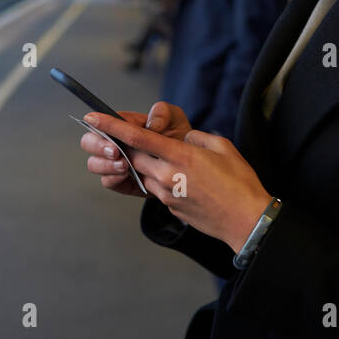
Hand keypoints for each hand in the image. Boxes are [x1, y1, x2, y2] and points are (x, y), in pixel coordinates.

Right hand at [79, 102, 192, 196]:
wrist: (188, 164)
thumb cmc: (178, 136)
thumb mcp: (175, 118)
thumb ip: (163, 113)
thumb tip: (151, 125)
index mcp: (122, 124)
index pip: (99, 122)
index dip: (100, 127)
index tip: (109, 133)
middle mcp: (114, 142)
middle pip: (89, 143)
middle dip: (98, 147)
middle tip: (114, 151)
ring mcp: (116, 162)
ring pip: (94, 164)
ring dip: (105, 165)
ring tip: (124, 165)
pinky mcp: (122, 180)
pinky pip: (108, 181)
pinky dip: (113, 178)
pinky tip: (126, 175)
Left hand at [82, 110, 272, 252]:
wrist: (247, 221)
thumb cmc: (240, 182)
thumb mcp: (222, 148)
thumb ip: (197, 138)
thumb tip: (183, 140)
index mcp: (180, 156)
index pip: (136, 138)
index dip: (111, 126)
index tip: (91, 118)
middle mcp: (167, 175)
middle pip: (133, 157)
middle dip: (128, 147)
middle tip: (133, 138)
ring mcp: (166, 194)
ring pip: (142, 174)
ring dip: (147, 165)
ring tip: (171, 162)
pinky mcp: (170, 207)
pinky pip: (156, 188)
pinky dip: (161, 179)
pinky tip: (184, 180)